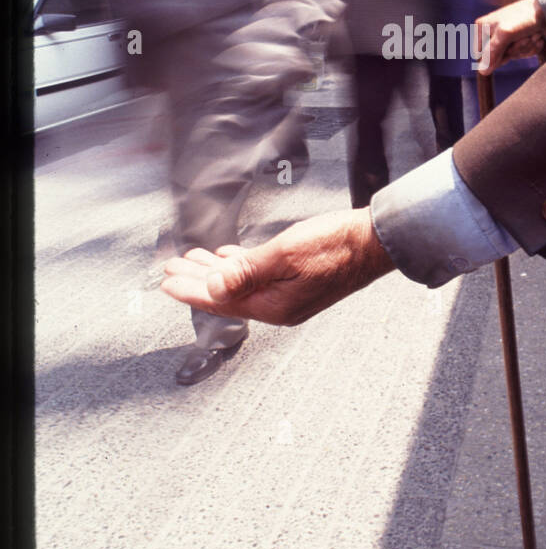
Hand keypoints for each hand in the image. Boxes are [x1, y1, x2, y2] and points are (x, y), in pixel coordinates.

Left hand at [160, 208, 394, 326]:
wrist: (375, 241)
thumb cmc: (335, 245)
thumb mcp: (284, 254)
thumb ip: (246, 272)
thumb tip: (212, 289)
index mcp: (273, 306)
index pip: (220, 302)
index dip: (190, 291)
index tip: (166, 282)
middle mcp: (279, 307)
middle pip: (228, 295)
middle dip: (197, 281)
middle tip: (171, 268)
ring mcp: (290, 296)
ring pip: (241, 285)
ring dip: (216, 272)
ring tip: (193, 261)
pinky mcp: (299, 282)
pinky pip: (258, 278)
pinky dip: (239, 267)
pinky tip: (230, 257)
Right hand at [474, 0, 545, 75]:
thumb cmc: (526, 18)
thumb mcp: (506, 34)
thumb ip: (492, 52)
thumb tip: (482, 72)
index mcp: (482, 27)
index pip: (482, 56)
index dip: (497, 57)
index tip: (509, 45)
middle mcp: (492, 31)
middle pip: (499, 58)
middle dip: (515, 51)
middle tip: (524, 38)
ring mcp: (506, 36)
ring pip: (512, 56)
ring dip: (525, 49)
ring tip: (532, 35)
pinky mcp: (518, 39)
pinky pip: (521, 53)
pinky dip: (531, 48)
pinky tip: (536, 38)